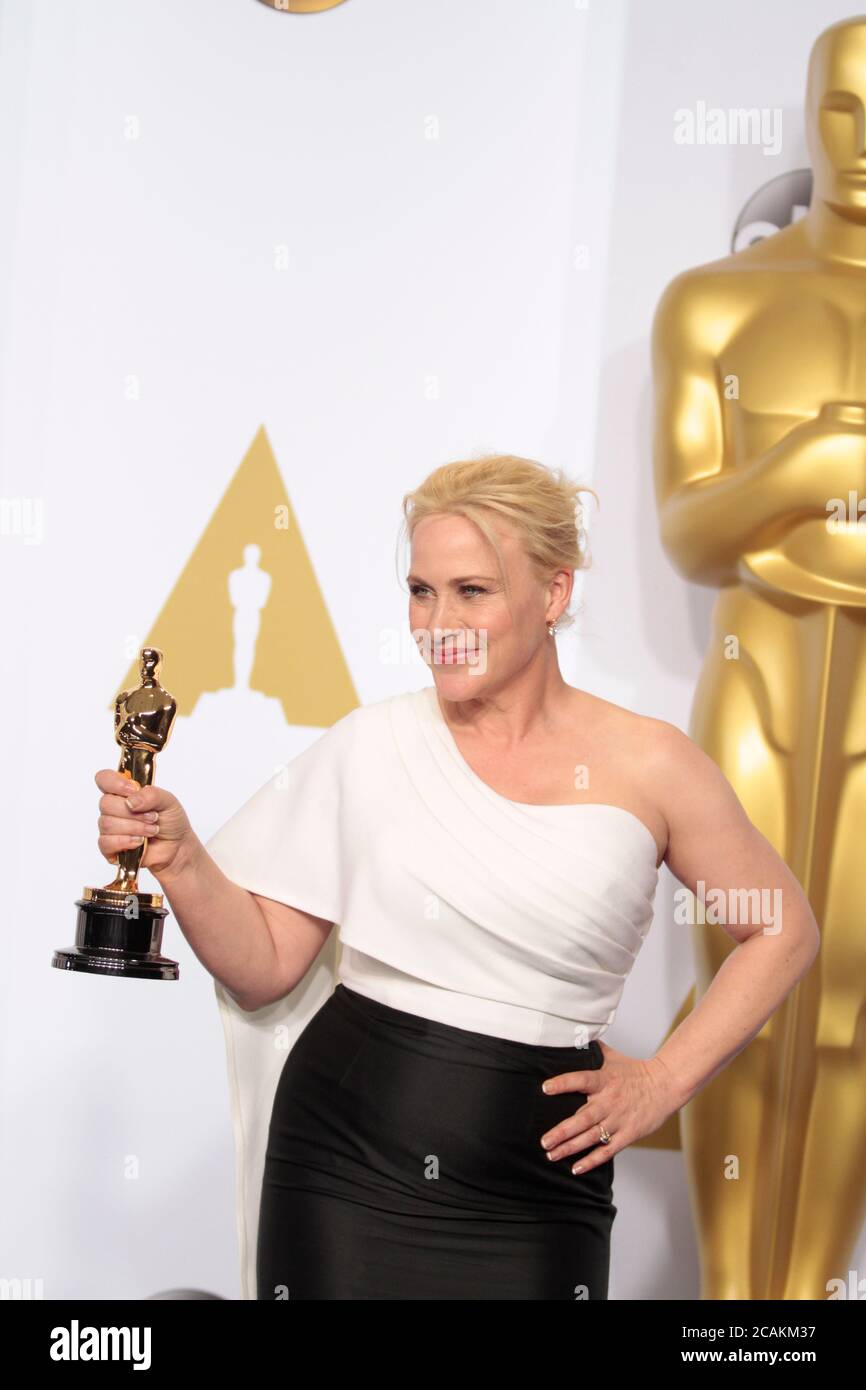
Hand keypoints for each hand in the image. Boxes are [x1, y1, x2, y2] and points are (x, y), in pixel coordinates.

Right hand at [95, 769, 195, 880]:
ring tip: (152, 831)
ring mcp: (111, 828)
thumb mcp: (169, 801)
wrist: (177, 848)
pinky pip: (105, 843)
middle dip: (132, 812)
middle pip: (105, 803)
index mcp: (125, 792)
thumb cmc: (171, 822)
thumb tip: (130, 801)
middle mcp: (115, 808)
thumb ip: (151, 795)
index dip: (114, 783)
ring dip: (134, 828)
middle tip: (152, 817)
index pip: (105, 779)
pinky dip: (125, 842)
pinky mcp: (110, 847)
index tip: (132, 790)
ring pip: (107, 824)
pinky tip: (139, 842)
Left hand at [538, 1042, 683, 1173]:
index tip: (545, 1088)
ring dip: (570, 1147)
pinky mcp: (628, 1134)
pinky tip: (576, 1168)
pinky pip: (608, 1150)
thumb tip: (572, 1035)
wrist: (665, 1085)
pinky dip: (592, 1160)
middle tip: (544, 1142)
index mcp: (604, 1080)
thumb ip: (592, 1049)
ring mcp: (619, 1119)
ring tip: (552, 1155)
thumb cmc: (635, 1070)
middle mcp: (609, 1101)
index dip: (563, 1083)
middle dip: (562, 1131)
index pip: (580, 1080)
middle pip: (582, 1118)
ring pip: (591, 1137)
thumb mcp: (612, 1057)